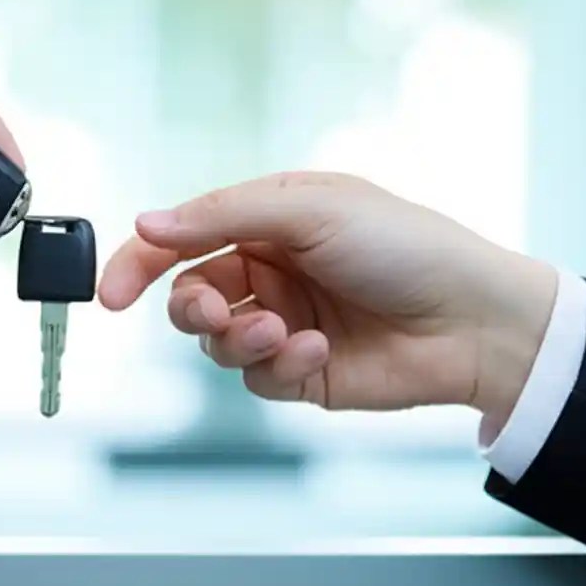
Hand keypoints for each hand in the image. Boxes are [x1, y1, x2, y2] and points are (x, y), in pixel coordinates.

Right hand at [98, 173, 557, 433]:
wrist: (474, 320)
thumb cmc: (405, 246)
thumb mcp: (309, 209)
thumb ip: (221, 215)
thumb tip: (146, 224)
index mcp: (266, 221)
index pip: (182, 240)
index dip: (140, 263)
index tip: (112, 294)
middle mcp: (269, 272)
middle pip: (189, 296)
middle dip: (193, 308)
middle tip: (214, 314)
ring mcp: (283, 322)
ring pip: (216, 343)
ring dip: (240, 339)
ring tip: (282, 333)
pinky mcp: (300, 371)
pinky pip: (256, 377)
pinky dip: (278, 364)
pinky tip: (318, 350)